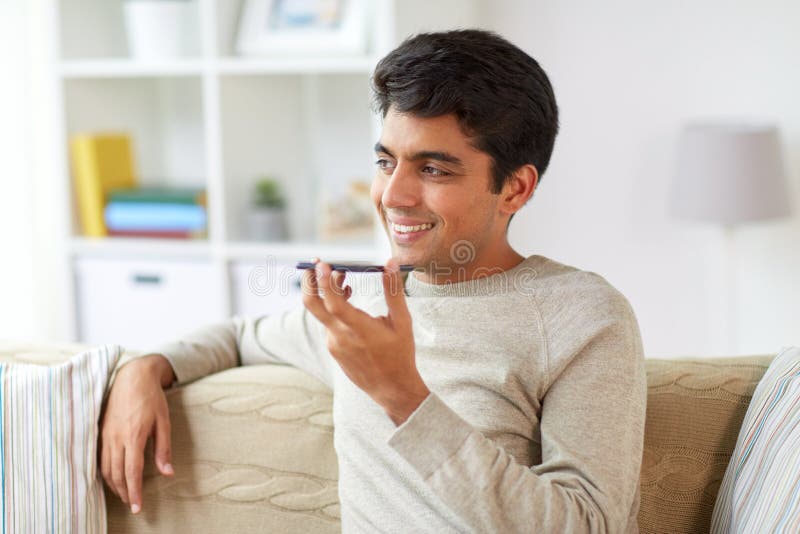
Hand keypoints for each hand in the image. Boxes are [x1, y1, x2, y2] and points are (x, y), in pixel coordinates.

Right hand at [99, 354, 175, 513]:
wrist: (133, 376)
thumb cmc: (152, 398)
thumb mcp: (164, 422)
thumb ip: (164, 448)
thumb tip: (168, 473)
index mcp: (134, 436)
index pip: (132, 471)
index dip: (135, 491)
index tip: (138, 507)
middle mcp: (116, 438)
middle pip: (117, 473)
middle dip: (124, 492)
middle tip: (133, 504)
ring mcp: (106, 435)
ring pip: (106, 468)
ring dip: (114, 485)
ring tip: (124, 494)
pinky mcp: (101, 431)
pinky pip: (100, 458)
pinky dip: (105, 472)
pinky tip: (112, 478)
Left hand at [301, 258, 429, 424]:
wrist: (392, 389)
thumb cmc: (400, 354)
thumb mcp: (402, 322)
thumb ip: (393, 291)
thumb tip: (391, 263)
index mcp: (359, 330)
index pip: (333, 302)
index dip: (325, 282)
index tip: (323, 264)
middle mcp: (340, 337)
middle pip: (312, 305)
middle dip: (310, 281)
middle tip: (316, 264)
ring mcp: (334, 344)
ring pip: (322, 312)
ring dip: (328, 292)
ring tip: (345, 279)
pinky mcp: (333, 349)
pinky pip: (328, 323)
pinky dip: (333, 308)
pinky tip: (348, 299)